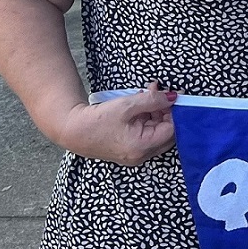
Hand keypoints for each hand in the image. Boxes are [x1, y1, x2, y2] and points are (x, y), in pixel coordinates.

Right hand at [56, 82, 176, 165]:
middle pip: (166, 133)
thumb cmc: (97, 119)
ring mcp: (135, 154)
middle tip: (160, 93)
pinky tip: (141, 103)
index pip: (171, 131)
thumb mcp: (128, 105)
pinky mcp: (129, 149)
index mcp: (142, 147)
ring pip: (156, 132)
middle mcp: (141, 155)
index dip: (175, 112)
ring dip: (156, 112)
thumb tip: (174, 97)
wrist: (72, 130)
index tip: (174, 96)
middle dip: (166, 111)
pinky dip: (147, 118)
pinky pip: (146, 134)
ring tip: (148, 93)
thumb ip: (153, 100)